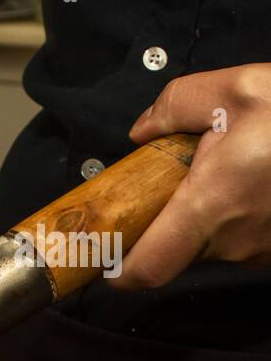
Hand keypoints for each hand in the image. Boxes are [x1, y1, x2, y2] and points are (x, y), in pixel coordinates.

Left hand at [118, 64, 270, 288]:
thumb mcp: (237, 88)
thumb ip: (176, 105)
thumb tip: (141, 130)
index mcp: (210, 206)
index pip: (147, 269)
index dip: (118, 272)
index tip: (104, 258)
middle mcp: (234, 241)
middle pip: (175, 250)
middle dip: (166, 222)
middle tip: (172, 182)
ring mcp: (264, 251)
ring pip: (213, 243)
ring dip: (208, 215)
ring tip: (231, 170)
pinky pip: (246, 238)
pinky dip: (241, 215)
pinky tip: (257, 181)